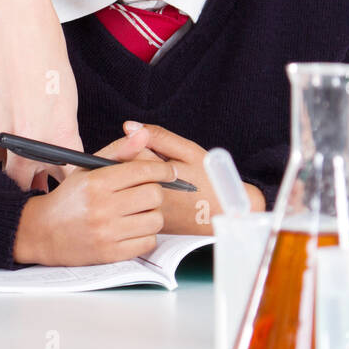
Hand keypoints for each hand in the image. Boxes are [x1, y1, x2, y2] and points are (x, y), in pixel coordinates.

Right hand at [0, 0, 82, 191]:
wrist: (4, 8)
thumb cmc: (40, 41)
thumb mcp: (65, 90)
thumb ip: (59, 130)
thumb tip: (57, 153)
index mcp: (55, 132)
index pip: (59, 176)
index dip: (55, 179)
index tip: (51, 178)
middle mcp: (22, 137)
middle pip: (20, 177)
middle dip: (24, 173)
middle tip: (27, 159)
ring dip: (1, 139)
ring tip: (9, 102)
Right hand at [12, 127, 177, 265]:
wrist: (42, 232)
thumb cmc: (69, 198)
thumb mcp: (89, 169)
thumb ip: (119, 150)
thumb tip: (144, 134)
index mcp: (97, 183)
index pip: (143, 171)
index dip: (163, 170)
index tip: (169, 171)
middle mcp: (102, 208)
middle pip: (154, 195)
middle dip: (155, 192)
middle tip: (147, 192)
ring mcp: (107, 233)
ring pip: (155, 220)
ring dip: (152, 214)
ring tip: (139, 211)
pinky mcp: (111, 254)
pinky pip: (148, 242)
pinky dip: (146, 235)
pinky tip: (134, 228)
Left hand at [119, 121, 264, 234]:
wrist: (224, 214)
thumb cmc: (209, 180)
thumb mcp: (188, 151)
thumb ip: (157, 137)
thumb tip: (128, 126)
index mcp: (155, 176)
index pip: (127, 151)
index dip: (137, 142)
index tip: (150, 143)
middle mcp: (146, 196)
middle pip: (123, 170)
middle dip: (134, 159)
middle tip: (160, 160)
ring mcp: (146, 212)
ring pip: (126, 187)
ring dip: (136, 177)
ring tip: (160, 176)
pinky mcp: (147, 221)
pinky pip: (134, 202)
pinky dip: (140, 192)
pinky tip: (159, 190)